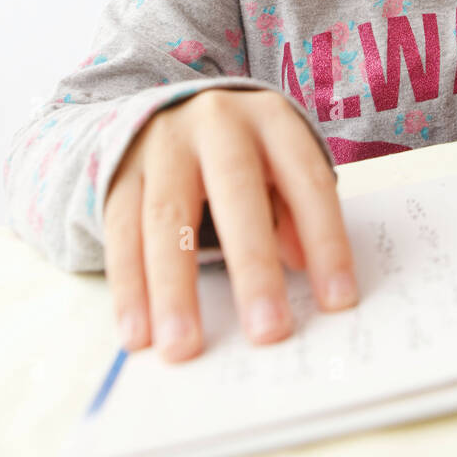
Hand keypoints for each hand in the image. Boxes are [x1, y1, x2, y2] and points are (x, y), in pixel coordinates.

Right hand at [103, 88, 357, 361]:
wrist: (166, 109)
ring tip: (183, 347)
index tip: (338, 301)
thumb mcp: (277, 165)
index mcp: (271, 119)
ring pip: (167, 218)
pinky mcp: (119, 172)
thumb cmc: (241, 152)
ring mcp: (162, 144)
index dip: (326, 240)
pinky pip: (121, 231)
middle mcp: (217, 123)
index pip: (307, 180)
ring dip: (174, 289)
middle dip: (254, 267)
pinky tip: (137, 333)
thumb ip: (293, 210)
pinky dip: (128, 287)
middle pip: (237, 194)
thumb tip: (305, 265)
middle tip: (268, 331)